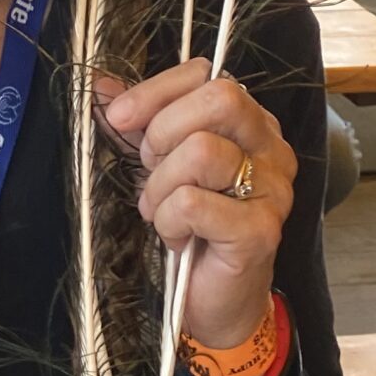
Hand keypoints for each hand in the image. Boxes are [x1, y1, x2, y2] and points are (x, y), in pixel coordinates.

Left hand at [100, 60, 295, 351]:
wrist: (213, 301)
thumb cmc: (190, 226)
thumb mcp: (159, 163)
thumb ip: (137, 121)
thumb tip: (102, 86)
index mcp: (250, 122)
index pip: (207, 74)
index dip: (156, 91)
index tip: (120, 117)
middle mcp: (271, 148)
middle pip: (220, 98)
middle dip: (164, 132)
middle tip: (150, 169)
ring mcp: (273, 188)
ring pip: (201, 151)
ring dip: (161, 185)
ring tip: (162, 210)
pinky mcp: (261, 229)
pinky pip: (193, 202)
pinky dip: (170, 220)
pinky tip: (178, 237)